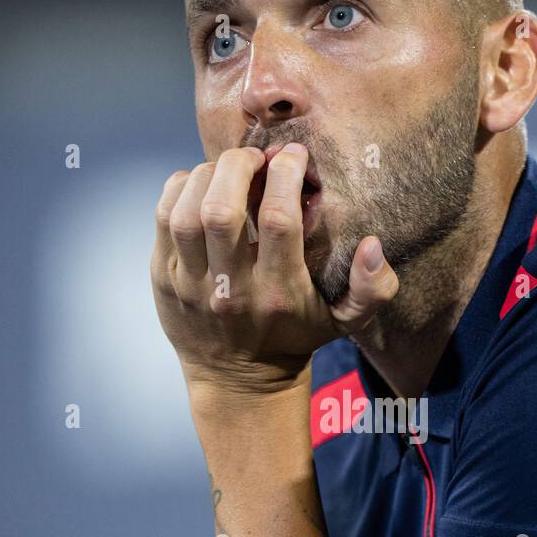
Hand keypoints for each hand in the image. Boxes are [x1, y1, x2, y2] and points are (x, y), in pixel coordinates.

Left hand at [151, 143, 397, 390]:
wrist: (238, 380)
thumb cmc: (294, 336)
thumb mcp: (344, 321)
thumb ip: (372, 288)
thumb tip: (373, 245)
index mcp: (278, 294)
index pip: (278, 221)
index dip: (286, 176)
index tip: (294, 156)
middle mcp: (230, 290)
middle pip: (223, 211)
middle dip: (239, 167)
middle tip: (255, 157)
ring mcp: (191, 285)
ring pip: (187, 211)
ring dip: (207, 175)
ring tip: (228, 170)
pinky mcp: (164, 277)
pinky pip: (164, 217)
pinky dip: (180, 188)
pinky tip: (201, 184)